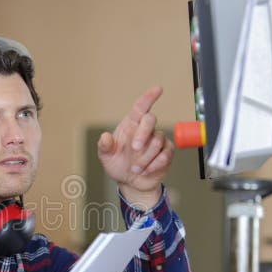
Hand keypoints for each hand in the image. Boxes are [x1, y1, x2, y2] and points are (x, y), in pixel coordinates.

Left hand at [97, 86, 174, 208]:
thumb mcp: (106, 157)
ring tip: (135, 168)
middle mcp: (145, 130)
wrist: (130, 183)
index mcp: (130, 125)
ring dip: (144, 158)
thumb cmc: (118, 165)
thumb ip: (104, 146)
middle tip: (134, 148)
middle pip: (150, 120)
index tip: (158, 89)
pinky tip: (145, 171)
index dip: (149, 97)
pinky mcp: (166, 153)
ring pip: (157, 141)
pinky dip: (154, 165)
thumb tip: (104, 137)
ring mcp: (157, 141)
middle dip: (143, 134)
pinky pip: (165, 155)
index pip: (140, 107)